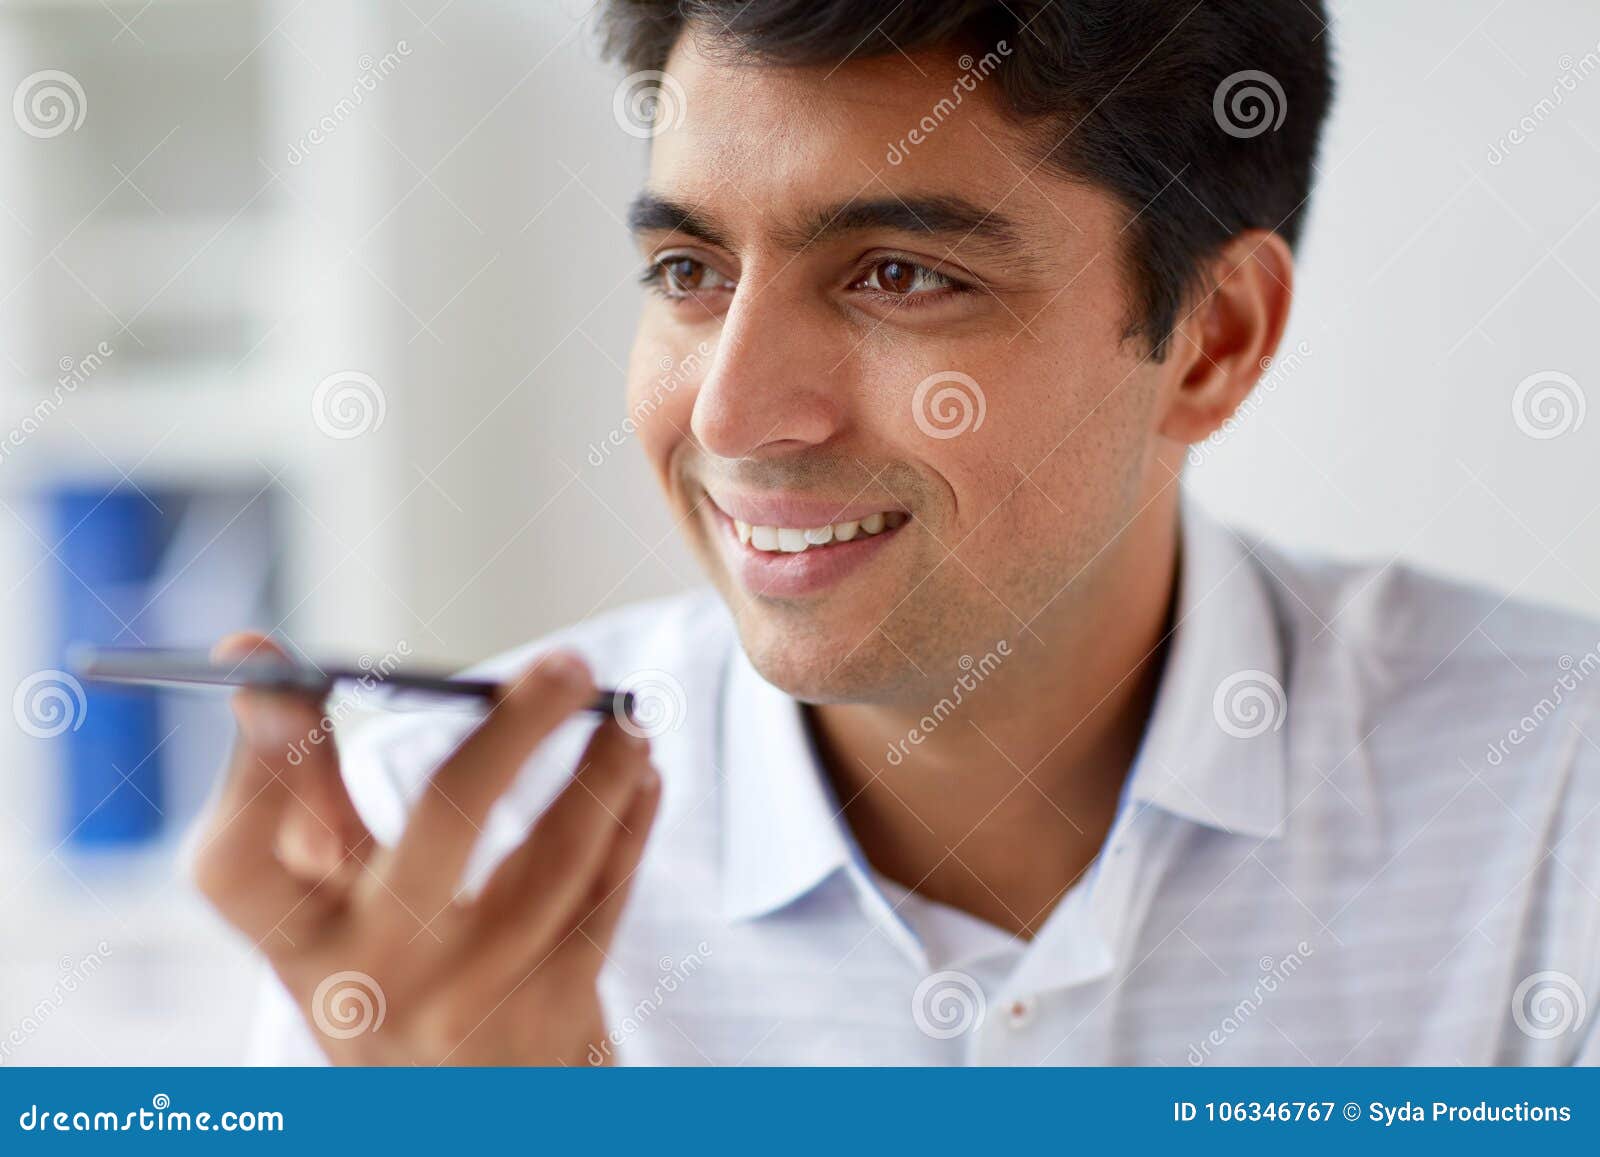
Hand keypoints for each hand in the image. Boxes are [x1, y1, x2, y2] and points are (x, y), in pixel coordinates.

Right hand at [191, 633, 659, 1064]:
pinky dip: (631, 824)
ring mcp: (472, 1001)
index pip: (240, 861)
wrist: (459, 1112)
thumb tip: (258, 657)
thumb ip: (303, 798)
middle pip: (444, 825)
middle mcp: (372, 980)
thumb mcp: (327, 914)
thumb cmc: (389, 977)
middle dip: (517, 730)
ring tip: (627, 717)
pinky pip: (605, 896)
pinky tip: (639, 776)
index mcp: (296, 946)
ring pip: (558, 857)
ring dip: (603, 772)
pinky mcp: (553, 1013)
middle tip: (566, 666)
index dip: (254, 768)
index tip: (277, 680)